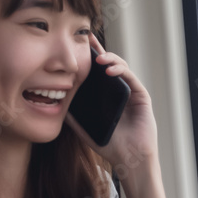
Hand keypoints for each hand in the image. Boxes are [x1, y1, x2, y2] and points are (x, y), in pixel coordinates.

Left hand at [64, 33, 158, 172]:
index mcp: (107, 96)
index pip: (97, 72)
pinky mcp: (142, 96)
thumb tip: (56, 103)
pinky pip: (131, 78)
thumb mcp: (85, 128)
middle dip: (98, 50)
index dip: (88, 57)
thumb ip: (73, 116)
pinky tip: (108, 69)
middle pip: (109, 64)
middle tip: (87, 38)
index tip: (77, 44)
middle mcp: (120, 90)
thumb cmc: (110, 145)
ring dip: (109, 59)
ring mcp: (131, 92)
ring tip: (97, 57)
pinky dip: (120, 70)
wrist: (129, 159)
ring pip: (120, 67)